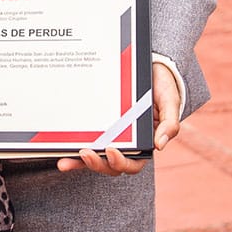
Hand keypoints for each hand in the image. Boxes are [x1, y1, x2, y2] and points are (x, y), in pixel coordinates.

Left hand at [55, 64, 180, 175]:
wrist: (151, 66)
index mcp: (144, 143)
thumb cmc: (162, 87)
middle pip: (110, 165)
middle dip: (97, 164)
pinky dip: (73, 147)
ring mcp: (110, 136)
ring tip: (64, 162)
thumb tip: (160, 145)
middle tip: (85, 153)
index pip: (133, 163)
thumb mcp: (170, 102)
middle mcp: (126, 143)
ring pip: (95, 157)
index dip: (121, 163)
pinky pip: (86, 139)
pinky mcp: (98, 125)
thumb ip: (169, 123)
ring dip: (80, 163)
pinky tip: (61, 148)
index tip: (111, 151)